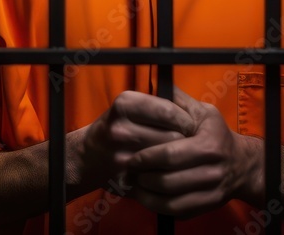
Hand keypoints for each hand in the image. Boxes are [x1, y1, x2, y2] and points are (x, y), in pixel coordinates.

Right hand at [69, 90, 195, 191]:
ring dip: (179, 159)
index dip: (186, 120)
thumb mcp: (133, 106)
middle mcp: (120, 128)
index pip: (169, 111)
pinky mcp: (124, 178)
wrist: (88, 157)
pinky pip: (158, 178)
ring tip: (181, 157)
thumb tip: (195, 112)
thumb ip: (161, 104)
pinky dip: (167, 175)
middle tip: (191, 144)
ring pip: (168, 159)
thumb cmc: (119, 127)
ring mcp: (121, 156)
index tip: (192, 126)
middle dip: (185, 141)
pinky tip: (168, 171)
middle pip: (173, 137)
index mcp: (125, 104)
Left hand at [125, 88, 261, 218]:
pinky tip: (147, 196)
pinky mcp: (206, 207)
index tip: (132, 155)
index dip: (146, 157)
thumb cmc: (217, 135)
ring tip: (135, 183)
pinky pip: (176, 211)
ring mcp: (210, 192)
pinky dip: (157, 206)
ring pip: (169, 200)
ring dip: (146, 193)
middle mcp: (212, 170)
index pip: (169, 154)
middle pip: (166, 180)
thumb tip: (156, 86)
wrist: (242, 165)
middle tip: (130, 171)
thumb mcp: (203, 112)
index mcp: (209, 144)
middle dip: (143, 176)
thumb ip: (179, 102)